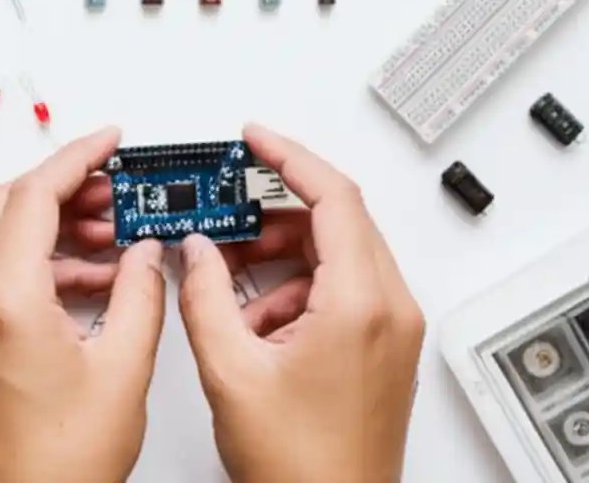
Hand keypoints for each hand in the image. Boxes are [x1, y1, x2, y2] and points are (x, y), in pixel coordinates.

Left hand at [0, 128, 165, 482]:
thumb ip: (142, 296)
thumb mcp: (123, 370)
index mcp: (3, 303)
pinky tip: (87, 283)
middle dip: (61, 187)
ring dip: (48, 227)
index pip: (33, 197)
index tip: (107, 142)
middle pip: (3, 206)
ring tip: (109, 240)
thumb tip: (147, 254)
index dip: (76, 158)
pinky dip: (32, 265)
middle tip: (112, 191)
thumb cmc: (61, 464)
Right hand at [179, 125, 424, 482]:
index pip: (333, 197)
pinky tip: (255, 321)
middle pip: (338, 222)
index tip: (256, 138)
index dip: (289, 158)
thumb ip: (204, 296)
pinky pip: (342, 292)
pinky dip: (297, 290)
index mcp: (360, 305)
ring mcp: (392, 331)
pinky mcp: (383, 349)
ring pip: (338, 256)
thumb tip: (196, 250)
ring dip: (283, 256)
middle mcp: (389, 310)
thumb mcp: (230, 370)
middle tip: (227, 209)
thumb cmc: (300, 467)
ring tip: (231, 279)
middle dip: (276, 212)